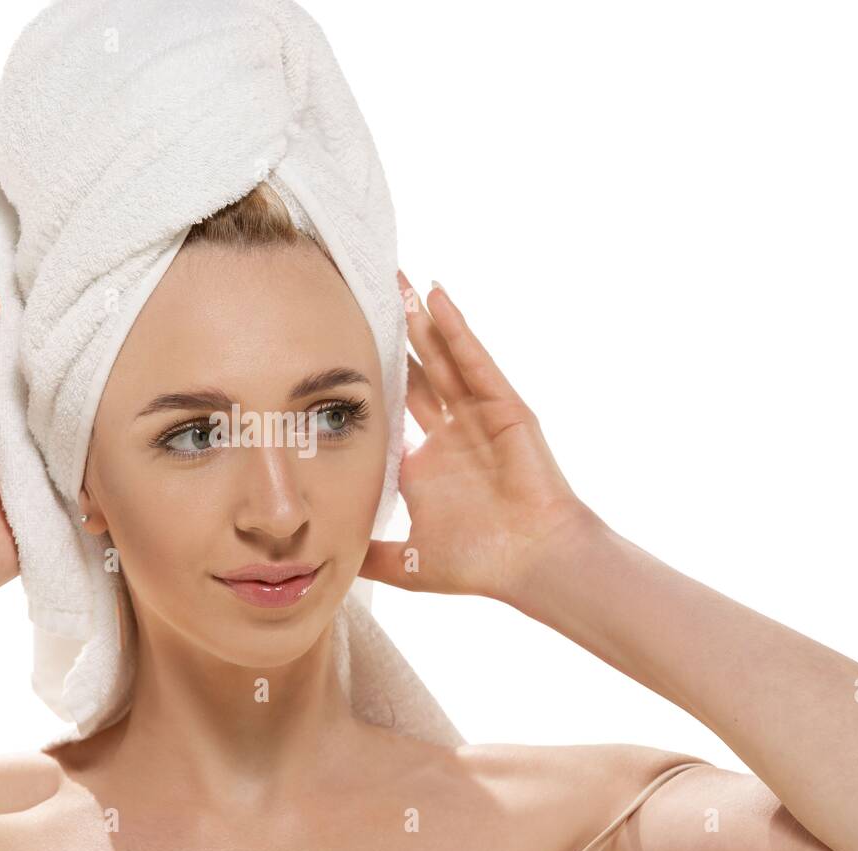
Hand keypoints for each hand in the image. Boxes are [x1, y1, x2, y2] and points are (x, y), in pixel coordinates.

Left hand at [359, 271, 604, 603]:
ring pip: (442, 356)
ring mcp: (478, 415)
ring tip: (393, 278)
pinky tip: (436, 296)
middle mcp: (451, 431)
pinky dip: (456, 327)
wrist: (532, 564)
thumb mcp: (407, 560)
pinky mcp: (505, 406)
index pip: (390, 408)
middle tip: (362, 292)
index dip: (367, 377)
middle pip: (415, 369)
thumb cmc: (480, 564)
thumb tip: (325, 561)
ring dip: (418, 318)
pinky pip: (474, 359)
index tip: (336, 348)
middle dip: (391, 334)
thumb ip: (368, 555)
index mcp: (426, 461)